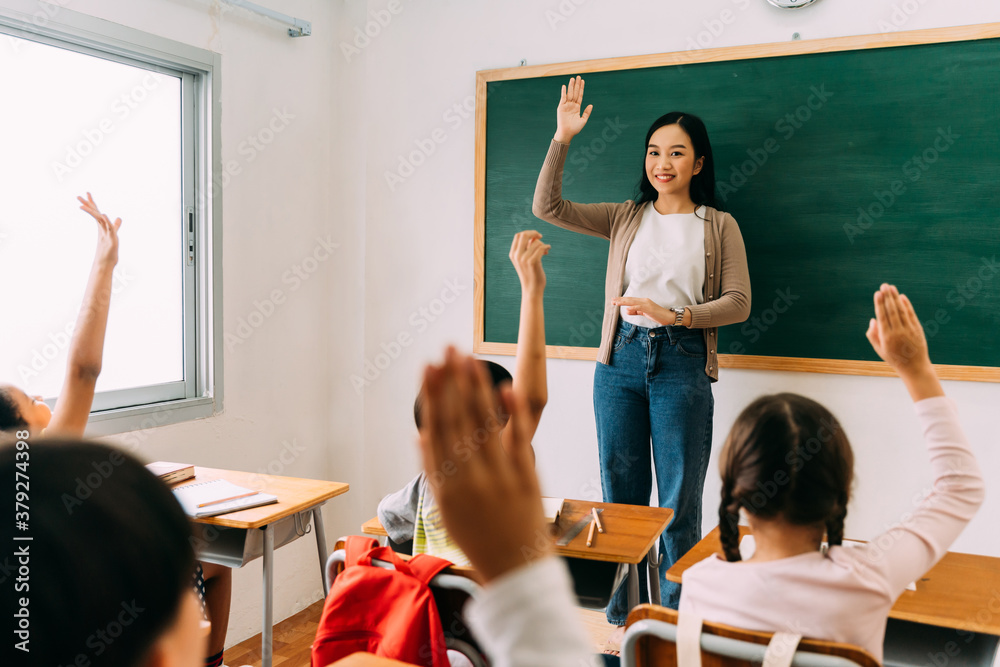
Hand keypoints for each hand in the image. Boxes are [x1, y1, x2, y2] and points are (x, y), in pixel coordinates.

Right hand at [77, 193, 121, 266]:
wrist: (106, 262)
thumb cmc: (109, 250)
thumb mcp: (114, 233)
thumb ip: (116, 225)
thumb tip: (119, 218)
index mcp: (102, 226)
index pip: (96, 212)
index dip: (92, 203)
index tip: (87, 194)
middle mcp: (102, 228)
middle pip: (95, 214)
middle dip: (87, 205)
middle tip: (78, 196)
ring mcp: (105, 233)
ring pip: (98, 220)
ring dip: (91, 212)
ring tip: (82, 205)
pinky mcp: (111, 238)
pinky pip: (108, 228)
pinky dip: (106, 221)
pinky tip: (103, 215)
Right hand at [419, 347, 549, 582]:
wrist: (515, 569)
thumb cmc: (477, 538)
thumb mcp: (445, 508)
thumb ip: (433, 469)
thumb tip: (420, 434)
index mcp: (446, 484)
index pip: (436, 427)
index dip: (432, 395)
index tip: (428, 367)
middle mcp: (469, 477)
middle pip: (459, 418)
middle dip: (453, 380)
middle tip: (448, 349)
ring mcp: (499, 477)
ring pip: (485, 423)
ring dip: (478, 387)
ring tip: (471, 358)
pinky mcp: (526, 478)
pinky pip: (518, 439)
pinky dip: (513, 413)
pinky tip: (506, 387)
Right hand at [509, 230, 549, 294]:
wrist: (532, 289)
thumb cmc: (530, 273)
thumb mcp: (525, 260)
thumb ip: (527, 248)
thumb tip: (534, 236)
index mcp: (513, 254)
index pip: (518, 236)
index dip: (528, 233)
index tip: (535, 236)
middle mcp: (516, 256)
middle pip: (524, 235)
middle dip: (534, 233)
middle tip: (540, 236)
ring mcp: (524, 259)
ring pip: (536, 242)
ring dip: (542, 244)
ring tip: (545, 250)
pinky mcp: (532, 262)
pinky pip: (541, 248)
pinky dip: (546, 247)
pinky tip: (548, 250)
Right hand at [554, 76, 592, 143]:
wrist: (567, 133)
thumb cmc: (575, 128)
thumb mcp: (583, 120)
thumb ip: (587, 112)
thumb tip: (591, 105)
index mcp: (577, 107)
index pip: (580, 95)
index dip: (581, 88)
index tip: (582, 81)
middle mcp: (572, 105)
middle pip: (575, 92)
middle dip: (576, 85)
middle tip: (578, 77)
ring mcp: (566, 105)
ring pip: (569, 94)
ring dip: (571, 86)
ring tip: (572, 79)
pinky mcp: (561, 107)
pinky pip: (563, 98)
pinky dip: (563, 92)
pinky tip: (564, 86)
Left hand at [612, 297, 675, 325]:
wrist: (668, 317)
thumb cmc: (657, 315)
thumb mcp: (644, 313)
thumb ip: (636, 312)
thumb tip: (627, 311)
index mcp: (643, 301)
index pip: (630, 300)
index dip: (622, 300)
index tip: (614, 300)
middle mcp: (644, 301)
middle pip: (630, 299)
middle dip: (620, 300)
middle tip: (612, 300)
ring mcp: (647, 304)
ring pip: (633, 302)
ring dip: (624, 302)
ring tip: (616, 303)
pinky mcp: (649, 309)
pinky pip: (639, 308)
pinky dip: (633, 308)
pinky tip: (627, 309)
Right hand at [865, 284, 929, 371]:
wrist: (914, 367)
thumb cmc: (894, 358)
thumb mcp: (879, 350)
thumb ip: (873, 335)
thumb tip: (873, 319)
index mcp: (886, 337)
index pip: (882, 316)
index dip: (880, 304)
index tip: (878, 293)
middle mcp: (898, 332)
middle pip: (892, 311)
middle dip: (888, 297)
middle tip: (884, 285)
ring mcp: (909, 330)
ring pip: (901, 311)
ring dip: (896, 298)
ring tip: (891, 287)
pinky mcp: (918, 329)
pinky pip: (911, 314)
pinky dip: (907, 305)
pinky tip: (902, 297)